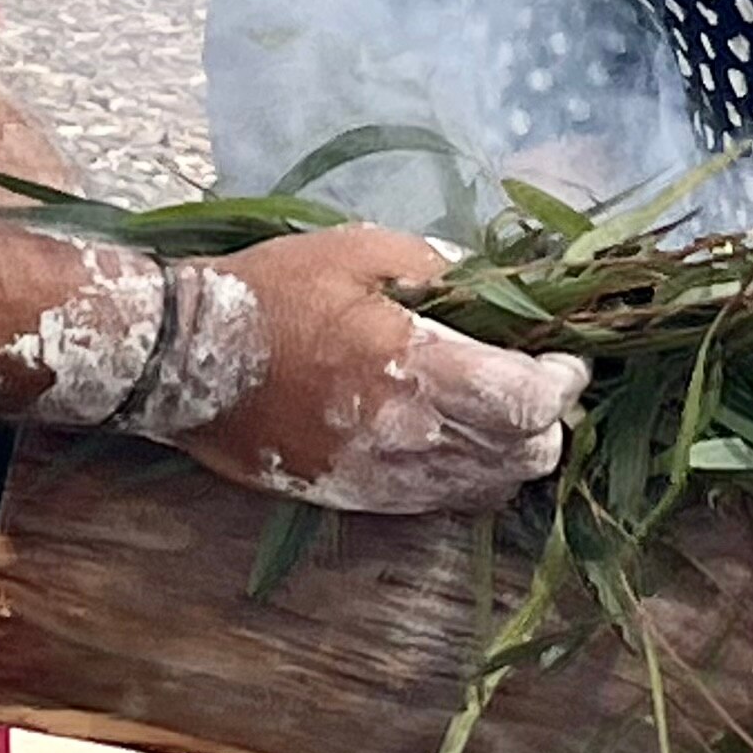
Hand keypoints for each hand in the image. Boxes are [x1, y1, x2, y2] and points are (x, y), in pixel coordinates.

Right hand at [147, 225, 588, 515]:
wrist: (187, 363)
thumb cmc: (274, 294)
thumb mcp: (361, 251)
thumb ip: (440, 267)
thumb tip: (494, 285)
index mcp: (416, 371)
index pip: (529, 405)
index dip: (563, 382)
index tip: (564, 356)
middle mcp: (409, 440)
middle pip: (527, 457)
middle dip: (547, 418)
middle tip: (535, 377)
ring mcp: (384, 480)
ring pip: (491, 489)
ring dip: (511, 451)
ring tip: (496, 407)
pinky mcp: (360, 501)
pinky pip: (444, 502)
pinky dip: (468, 472)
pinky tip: (450, 433)